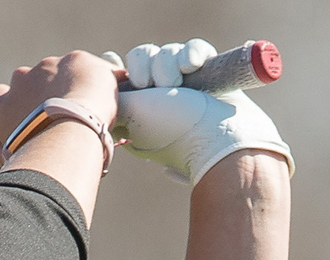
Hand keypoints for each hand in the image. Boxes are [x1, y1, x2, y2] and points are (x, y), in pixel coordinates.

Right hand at [0, 51, 119, 144]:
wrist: (68, 135)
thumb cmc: (34, 153)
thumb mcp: (10, 158)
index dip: (12, 104)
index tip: (26, 115)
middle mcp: (19, 79)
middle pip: (30, 81)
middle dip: (44, 93)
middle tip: (61, 115)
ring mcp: (48, 66)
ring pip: (61, 71)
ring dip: (70, 84)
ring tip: (86, 109)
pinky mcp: (76, 59)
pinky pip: (90, 67)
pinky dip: (97, 79)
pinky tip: (107, 97)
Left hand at [109, 39, 293, 184]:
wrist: (224, 139)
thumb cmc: (174, 128)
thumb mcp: (131, 113)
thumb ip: (113, 93)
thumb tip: (105, 80)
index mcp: (134, 111)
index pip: (118, 78)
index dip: (116, 68)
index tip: (114, 61)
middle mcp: (158, 98)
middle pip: (142, 59)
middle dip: (149, 67)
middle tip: (160, 87)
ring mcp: (184, 87)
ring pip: (167, 52)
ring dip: (170, 63)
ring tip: (179, 83)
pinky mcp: (208, 75)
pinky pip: (193, 50)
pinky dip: (192, 53)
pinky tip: (193, 66)